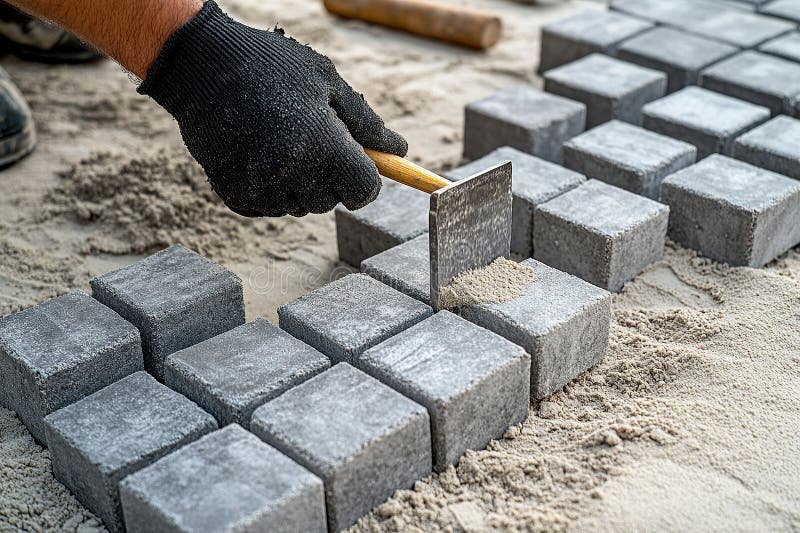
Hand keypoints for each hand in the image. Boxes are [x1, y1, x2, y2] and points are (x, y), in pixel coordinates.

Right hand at [138, 1, 406, 216]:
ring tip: (284, 141)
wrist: (200, 66)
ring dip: (303, 184)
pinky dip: (275, 189)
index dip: (368, 179)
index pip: (365, 191)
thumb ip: (366, 123)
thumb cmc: (271, 66)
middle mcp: (290, 174)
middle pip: (333, 201)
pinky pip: (272, 207)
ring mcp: (260, 188)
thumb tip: (399, 151)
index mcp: (321, 145)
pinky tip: (262, 153)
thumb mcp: (327, 83)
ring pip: (302, 206)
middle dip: (333, 177)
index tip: (360, 164)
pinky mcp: (235, 196)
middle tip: (314, 139)